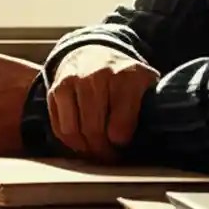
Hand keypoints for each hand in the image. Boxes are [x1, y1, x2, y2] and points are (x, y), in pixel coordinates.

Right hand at [48, 45, 157, 161]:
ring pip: (73, 130)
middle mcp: (96, 77)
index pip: (120, 125)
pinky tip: (81, 143)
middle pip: (94, 130)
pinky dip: (69, 140)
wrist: (94, 51)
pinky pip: (59, 126)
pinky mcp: (56, 90)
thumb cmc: (123, 74)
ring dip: (85, 148)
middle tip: (109, 157)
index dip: (122, 142)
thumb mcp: (146, 82)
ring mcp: (72, 83)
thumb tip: (152, 136)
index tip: (124, 147)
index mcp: (125, 77)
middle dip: (103, 150)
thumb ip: (151, 104)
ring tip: (95, 152)